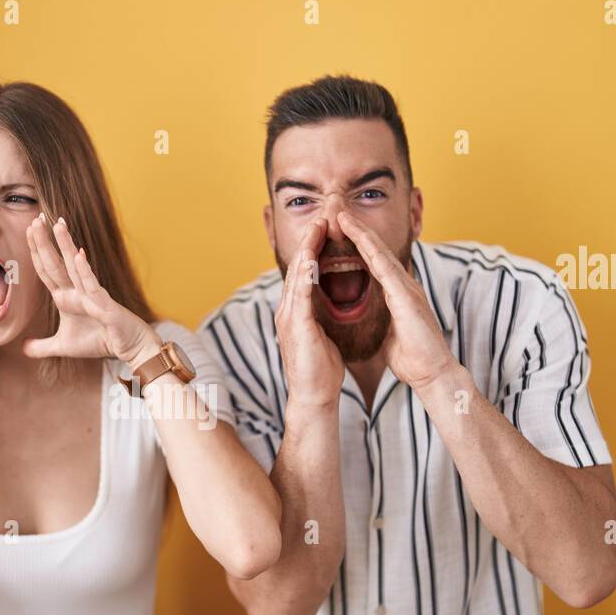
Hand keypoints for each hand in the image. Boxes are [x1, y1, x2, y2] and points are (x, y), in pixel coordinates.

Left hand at [23, 214, 156, 365]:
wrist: (129, 348)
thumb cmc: (100, 341)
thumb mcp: (64, 346)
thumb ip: (43, 347)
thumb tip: (24, 349)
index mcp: (66, 297)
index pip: (47, 270)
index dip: (36, 252)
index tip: (27, 231)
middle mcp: (77, 291)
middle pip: (56, 263)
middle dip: (45, 242)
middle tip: (35, 219)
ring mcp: (92, 296)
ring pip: (75, 267)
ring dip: (66, 246)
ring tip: (58, 224)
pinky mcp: (106, 306)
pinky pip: (93, 286)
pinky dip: (85, 271)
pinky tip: (77, 255)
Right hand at [275, 216, 344, 407]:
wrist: (314, 397)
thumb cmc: (321, 371)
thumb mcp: (323, 335)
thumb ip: (321, 316)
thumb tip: (327, 305)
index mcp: (297, 311)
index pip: (304, 272)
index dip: (314, 249)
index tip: (326, 229)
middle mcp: (288, 310)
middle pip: (297, 267)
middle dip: (309, 241)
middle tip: (321, 217)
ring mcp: (289, 317)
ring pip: (296, 275)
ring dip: (306, 249)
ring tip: (316, 227)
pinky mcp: (296, 326)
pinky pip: (300, 294)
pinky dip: (305, 274)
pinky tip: (310, 258)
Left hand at [337, 211, 457, 391]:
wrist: (433, 373)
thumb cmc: (414, 357)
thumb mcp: (392, 333)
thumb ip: (386, 320)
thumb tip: (377, 319)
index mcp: (398, 293)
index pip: (375, 262)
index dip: (359, 245)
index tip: (341, 230)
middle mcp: (403, 286)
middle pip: (377, 251)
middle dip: (359, 230)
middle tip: (339, 211)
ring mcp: (407, 289)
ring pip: (381, 253)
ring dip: (362, 233)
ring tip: (344, 216)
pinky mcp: (407, 297)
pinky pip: (386, 269)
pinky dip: (372, 251)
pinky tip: (360, 238)